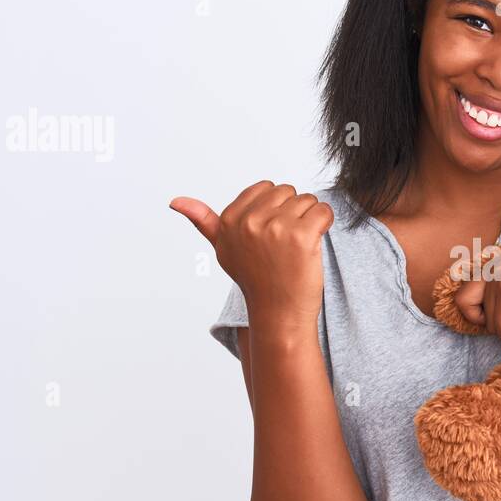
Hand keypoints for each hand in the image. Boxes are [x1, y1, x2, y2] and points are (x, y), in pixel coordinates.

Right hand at [169, 181, 333, 333]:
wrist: (278, 313)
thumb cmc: (255, 279)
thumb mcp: (224, 248)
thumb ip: (203, 221)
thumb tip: (174, 201)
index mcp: (230, 219)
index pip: (266, 188)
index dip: (275, 209)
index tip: (271, 235)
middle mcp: (249, 221)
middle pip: (288, 192)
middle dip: (293, 213)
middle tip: (286, 244)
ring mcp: (276, 228)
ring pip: (307, 200)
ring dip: (310, 220)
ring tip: (298, 247)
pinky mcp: (302, 236)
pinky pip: (323, 212)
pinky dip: (325, 224)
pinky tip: (314, 244)